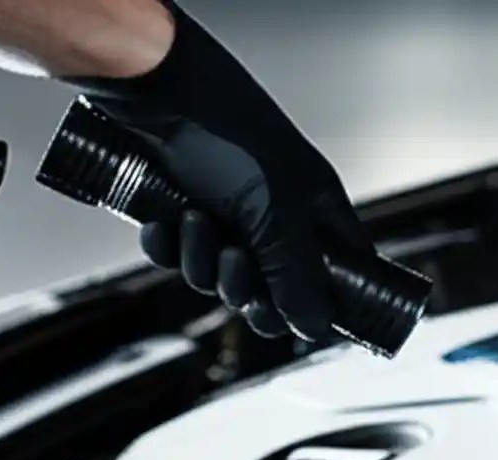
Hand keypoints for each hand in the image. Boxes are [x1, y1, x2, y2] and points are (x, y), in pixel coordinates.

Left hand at [69, 3, 374, 341]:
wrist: (155, 91)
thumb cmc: (230, 136)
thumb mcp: (275, 213)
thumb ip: (297, 277)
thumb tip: (315, 330)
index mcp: (315, 210)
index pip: (342, 270)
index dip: (329, 302)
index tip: (307, 323)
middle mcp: (275, 216)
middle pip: (274, 288)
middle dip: (249, 288)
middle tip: (236, 268)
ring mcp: (227, 215)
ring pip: (219, 276)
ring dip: (201, 260)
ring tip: (196, 219)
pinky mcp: (179, 211)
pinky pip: (178, 255)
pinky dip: (167, 245)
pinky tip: (163, 221)